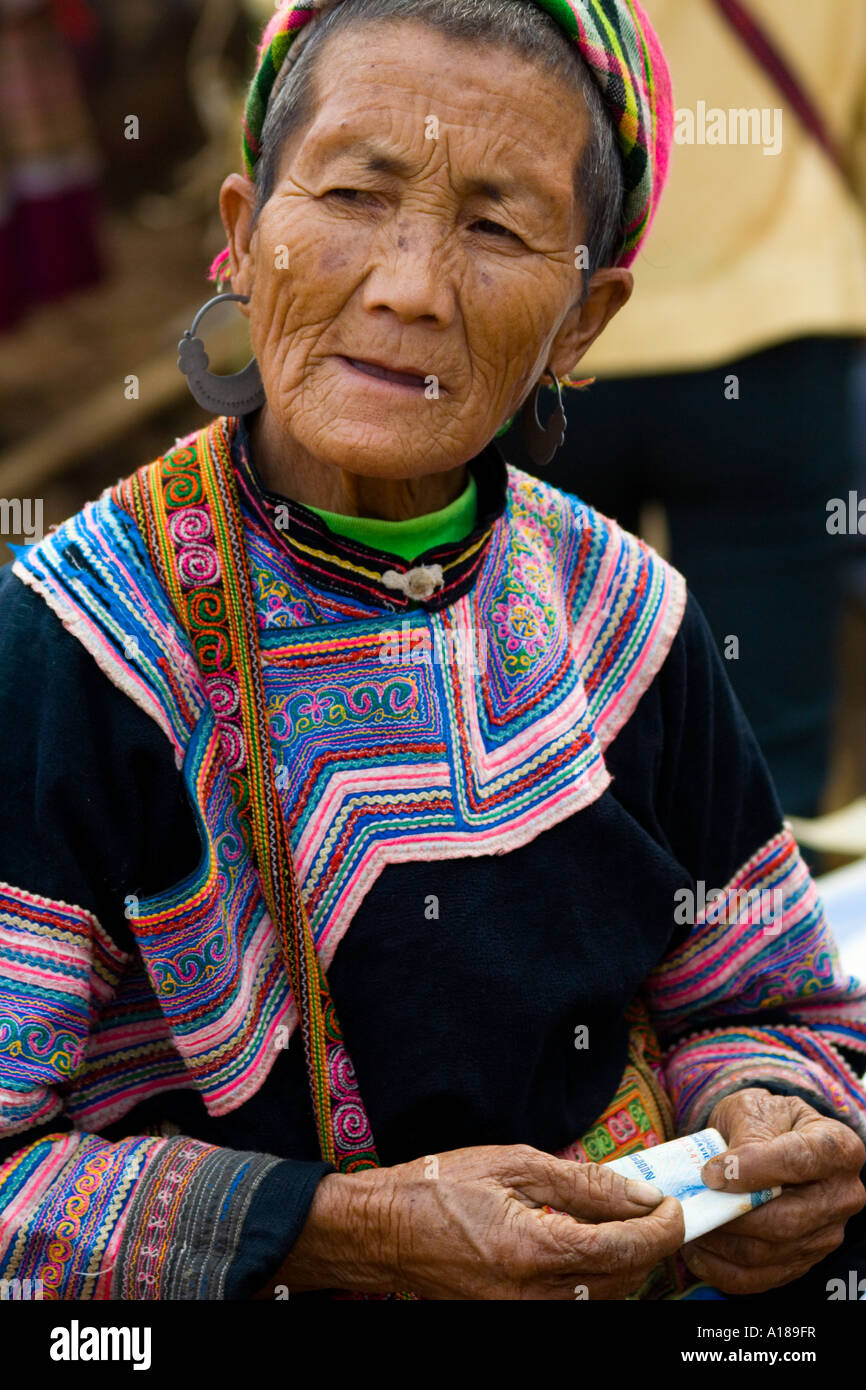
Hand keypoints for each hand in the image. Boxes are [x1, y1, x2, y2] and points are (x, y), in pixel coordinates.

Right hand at [269, 1143, 683, 1299]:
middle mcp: (533, 1295)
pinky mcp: (516, 1317)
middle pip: (622, 1280)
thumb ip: (584, 1182)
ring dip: (625, 1262)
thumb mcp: (515, 1163)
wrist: (385, 1230)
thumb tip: (640, 1192)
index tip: (674, 1206)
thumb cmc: (441, 1186)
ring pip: (603, 1297)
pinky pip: (575, 1303)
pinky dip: (594, 1276)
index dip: (661, 1228)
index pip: (624, 1249)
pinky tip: (587, 1243)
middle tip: (654, 1207)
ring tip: (621, 1221)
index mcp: (533, 1249)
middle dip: (649, 1244)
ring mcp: (524, 1314)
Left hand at [683, 1088, 865, 1294]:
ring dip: (722, 1244)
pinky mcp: (804, 1261)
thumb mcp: (754, 1109)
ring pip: (769, 1253)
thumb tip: (720, 1175)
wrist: (772, 1140)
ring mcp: (826, 1234)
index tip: (712, 1173)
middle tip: (693, 1205)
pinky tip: (698, 1250)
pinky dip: (723, 1269)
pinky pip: (761, 1278)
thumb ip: (745, 1134)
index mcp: (838, 1147)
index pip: (799, 1161)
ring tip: (690, 1225)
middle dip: (732, 1216)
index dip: (754, 1169)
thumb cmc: (764, 1121)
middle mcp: (842, 1196)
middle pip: (786, 1220)